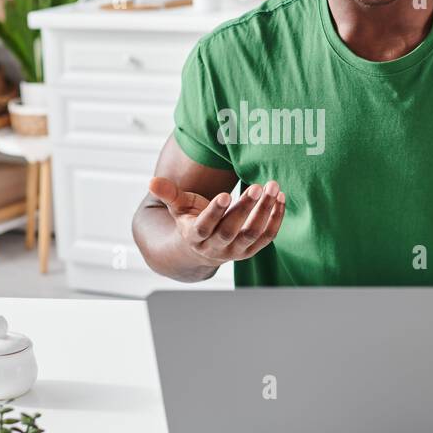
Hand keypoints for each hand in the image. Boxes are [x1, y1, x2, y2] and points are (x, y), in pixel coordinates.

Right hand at [148, 176, 285, 266]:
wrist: (200, 249)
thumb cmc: (190, 220)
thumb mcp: (178, 207)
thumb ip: (168, 194)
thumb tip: (151, 181)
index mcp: (195, 236)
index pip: (205, 226)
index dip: (215, 212)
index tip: (225, 194)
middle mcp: (215, 247)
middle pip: (232, 230)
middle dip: (245, 208)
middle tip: (257, 186)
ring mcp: (235, 251)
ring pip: (252, 234)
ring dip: (265, 212)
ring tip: (273, 188)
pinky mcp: (251, 250)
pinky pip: (267, 237)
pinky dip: (276, 219)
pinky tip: (280, 198)